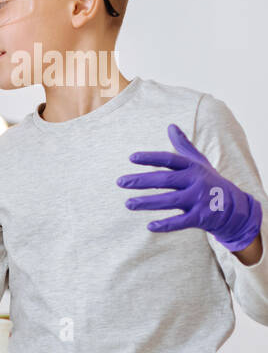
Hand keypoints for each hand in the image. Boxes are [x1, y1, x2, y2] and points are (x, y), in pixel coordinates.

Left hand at [118, 123, 262, 251]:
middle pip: (166, 180)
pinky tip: (150, 226)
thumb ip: (183, 145)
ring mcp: (199, 199)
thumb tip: (170, 126)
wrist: (233, 206)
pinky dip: (166, 225)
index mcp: (193, 167)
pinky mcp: (201, 217)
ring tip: (128, 203)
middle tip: (120, 182)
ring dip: (147, 202)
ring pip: (170, 201)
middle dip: (142, 181)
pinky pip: (181, 222)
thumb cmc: (208, 180)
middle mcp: (196, 181)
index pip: (170, 159)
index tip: (131, 158)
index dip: (151, 158)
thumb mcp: (198, 162)